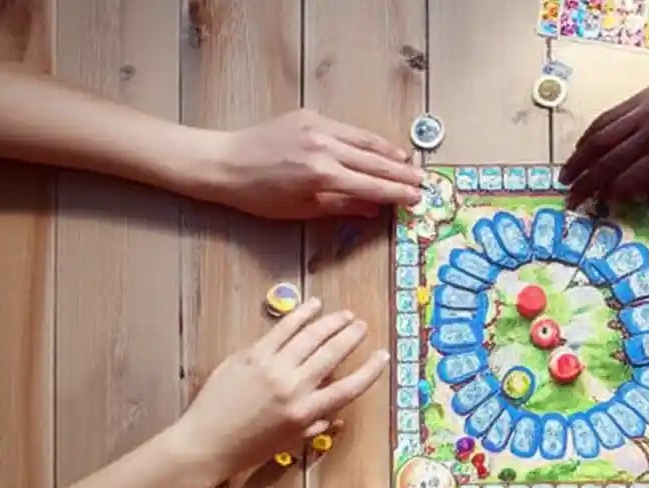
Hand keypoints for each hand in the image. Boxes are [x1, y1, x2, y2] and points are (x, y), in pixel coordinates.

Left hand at [168, 298, 388, 478]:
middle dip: (351, 337)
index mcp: (306, 412)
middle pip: (332, 354)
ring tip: (345, 315)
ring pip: (310, 337)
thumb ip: (316, 424)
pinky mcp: (252, 355)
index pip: (349, 387)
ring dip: (331, 323)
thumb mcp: (289, 442)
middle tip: (362, 326)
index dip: (370, 370)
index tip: (383, 356)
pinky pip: (282, 330)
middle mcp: (293, 387)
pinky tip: (313, 307)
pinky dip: (300, 316)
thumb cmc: (249, 448)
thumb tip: (337, 413)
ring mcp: (272, 368)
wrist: (206, 443)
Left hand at [202, 109, 422, 219]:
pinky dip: (365, 139)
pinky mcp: (310, 117)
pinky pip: (347, 129)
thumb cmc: (259, 195)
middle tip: (423, 181)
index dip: (397, 193)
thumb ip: (342, 206)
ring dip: (389, 152)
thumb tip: (374, 209)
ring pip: (364, 139)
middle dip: (401, 173)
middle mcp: (325, 147)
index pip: (372, 185)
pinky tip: (376, 146)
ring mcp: (318, 127)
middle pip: (375, 161)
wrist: (225, 163)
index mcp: (323, 175)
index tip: (417, 199)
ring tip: (408, 162)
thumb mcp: (302, 209)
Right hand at [559, 47, 648, 206]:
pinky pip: (608, 117)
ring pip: (601, 139)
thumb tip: (644, 199)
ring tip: (565, 176)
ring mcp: (642, 113)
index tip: (597, 206)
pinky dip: (590, 134)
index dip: (611, 196)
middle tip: (570, 200)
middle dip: (586, 184)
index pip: (630, 181)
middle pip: (609, 163)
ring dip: (579, 160)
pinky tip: (580, 146)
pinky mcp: (639, 97)